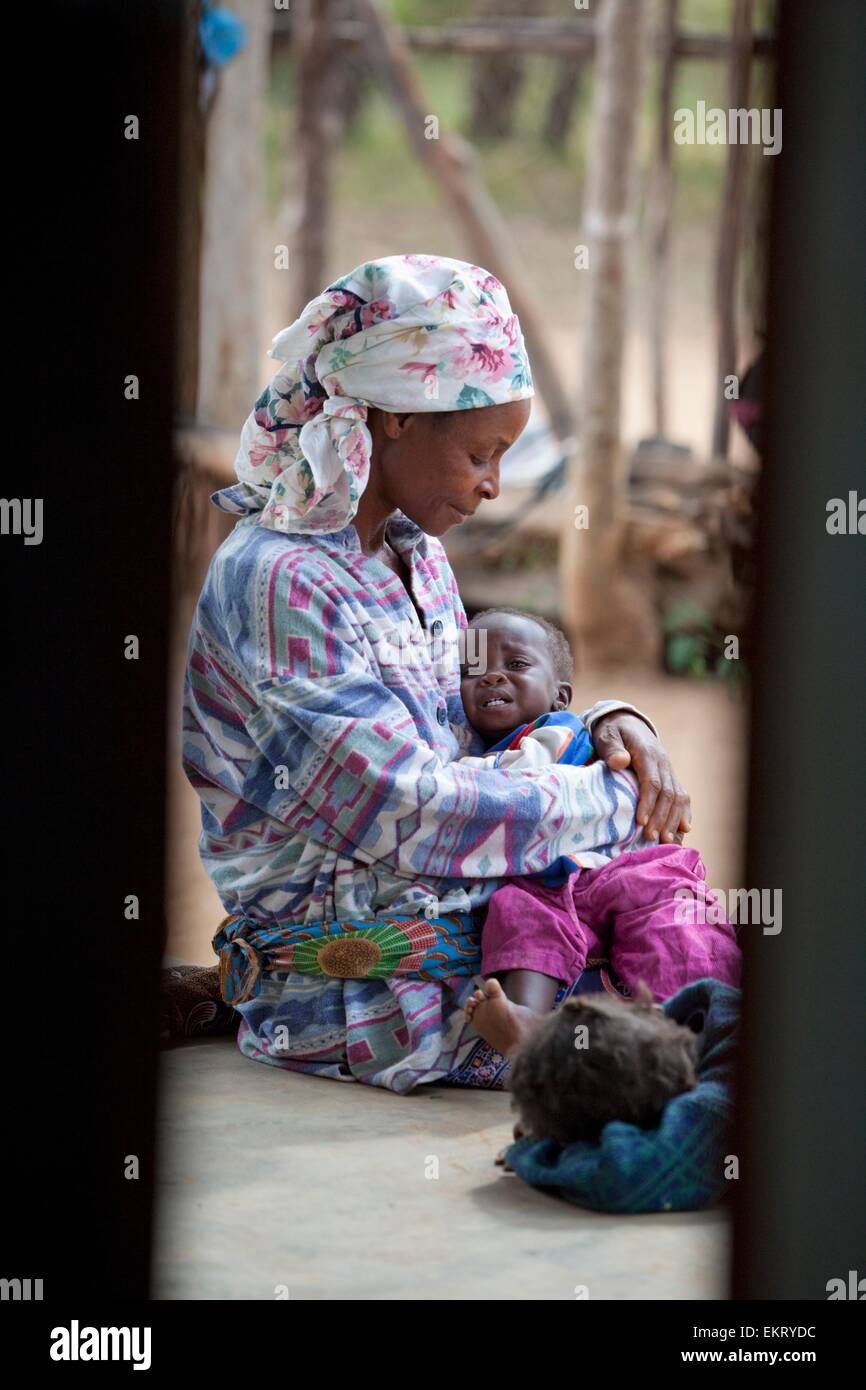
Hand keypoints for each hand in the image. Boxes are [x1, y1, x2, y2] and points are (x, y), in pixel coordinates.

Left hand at [591, 712, 690, 843]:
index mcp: (647, 753)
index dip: (648, 803)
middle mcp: (663, 763)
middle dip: (660, 818)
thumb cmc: (613, 732)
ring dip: (673, 820)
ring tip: (667, 841)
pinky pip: (682, 796)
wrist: (629, 723)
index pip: (652, 782)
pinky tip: (684, 830)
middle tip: (651, 838)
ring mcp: (669, 770)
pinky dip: (684, 813)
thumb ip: (612, 748)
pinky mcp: (670, 776)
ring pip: (678, 797)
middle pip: (668, 793)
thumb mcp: (607, 735)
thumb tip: (621, 761)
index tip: (640, 822)